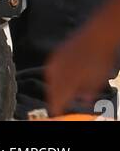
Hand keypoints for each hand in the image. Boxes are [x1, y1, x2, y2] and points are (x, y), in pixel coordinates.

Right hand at [45, 0, 119, 115]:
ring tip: (65, 93)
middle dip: (56, 100)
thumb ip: (87, 94)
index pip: (55, 103)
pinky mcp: (56, 53)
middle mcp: (55, 71)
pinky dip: (57, 77)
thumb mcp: (97, 82)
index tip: (59, 115)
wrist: (97, 35)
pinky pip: (52, 69)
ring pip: (50, 80)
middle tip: (63, 106)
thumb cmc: (99, 58)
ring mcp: (54, 60)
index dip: (57, 111)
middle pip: (51, 92)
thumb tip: (83, 100)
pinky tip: (65, 79)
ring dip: (56, 88)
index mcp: (64, 82)